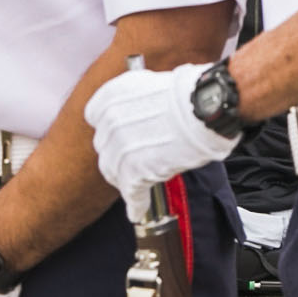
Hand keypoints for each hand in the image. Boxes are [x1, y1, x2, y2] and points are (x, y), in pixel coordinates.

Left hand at [86, 61, 239, 201]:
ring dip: (125, 179)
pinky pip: (131, 193)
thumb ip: (136, 102)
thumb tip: (142, 116)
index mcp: (111, 95)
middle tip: (135, 160)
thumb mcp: (152, 85)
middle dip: (117, 155)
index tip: (119, 134)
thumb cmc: (188, 95)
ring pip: (113, 171)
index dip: (110, 128)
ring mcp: (119, 148)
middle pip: (105, 147)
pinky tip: (137, 211)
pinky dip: (136, 204)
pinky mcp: (134, 172)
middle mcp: (109, 121)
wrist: (202, 109)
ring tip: (138, 186)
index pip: (95, 116)